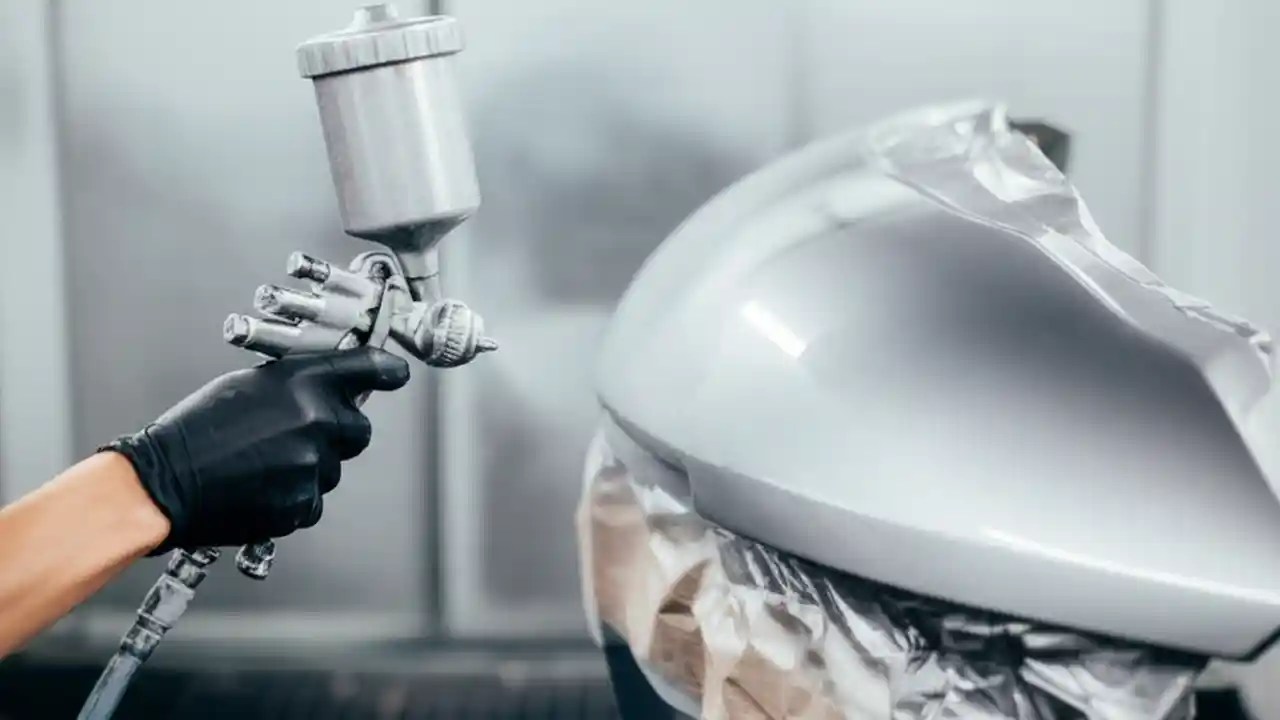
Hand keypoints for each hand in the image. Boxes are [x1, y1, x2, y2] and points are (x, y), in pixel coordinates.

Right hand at [102, 347, 409, 552]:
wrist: (163, 483)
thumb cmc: (197, 429)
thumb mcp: (249, 386)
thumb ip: (297, 386)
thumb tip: (329, 392)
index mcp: (303, 383)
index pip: (367, 369)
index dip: (386, 371)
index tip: (396, 374)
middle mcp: (317, 422)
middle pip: (358, 430)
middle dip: (338, 433)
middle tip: (299, 435)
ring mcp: (312, 467)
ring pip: (332, 468)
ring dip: (310, 467)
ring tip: (262, 464)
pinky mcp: (302, 505)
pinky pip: (313, 500)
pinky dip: (294, 497)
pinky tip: (259, 488)